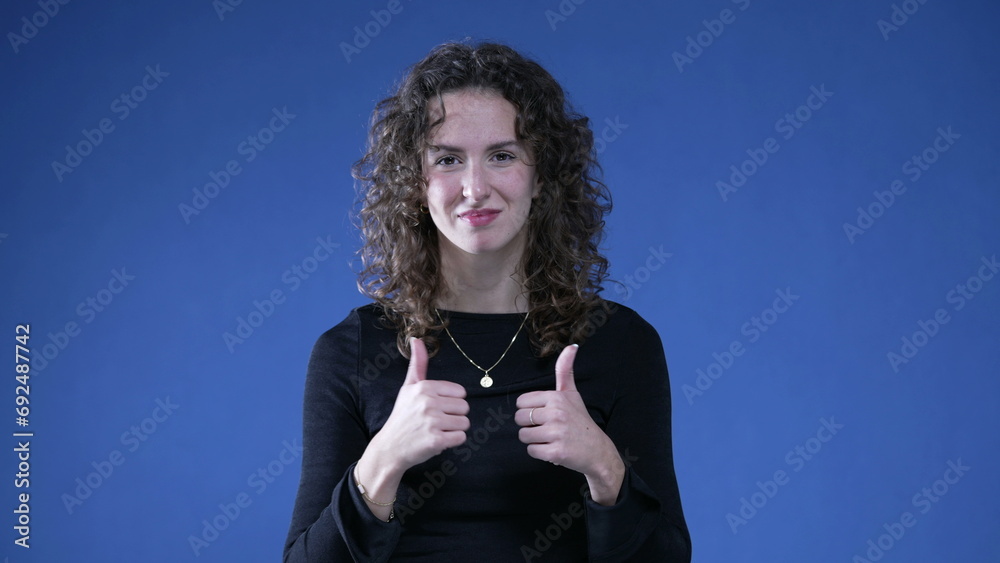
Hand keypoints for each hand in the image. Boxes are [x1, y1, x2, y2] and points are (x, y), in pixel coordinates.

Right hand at [370, 337, 469, 472]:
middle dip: (454, 416)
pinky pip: (461, 438)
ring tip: (436, 430)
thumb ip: (418, 364)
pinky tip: (437, 440)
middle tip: (435, 421)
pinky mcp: (436, 440)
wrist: (389, 447)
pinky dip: (452, 441)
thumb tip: (417, 339)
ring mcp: (432, 421)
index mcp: (424, 387)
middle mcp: (428, 402)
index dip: (451, 402)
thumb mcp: (408, 387)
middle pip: (465, 407)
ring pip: (465, 423)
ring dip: (453, 430)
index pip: (460, 392)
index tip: (435, 408)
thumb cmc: (402, 416)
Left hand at [515, 344, 624, 504]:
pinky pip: (531, 450)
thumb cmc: (580, 421)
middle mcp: (556, 413)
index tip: (544, 414)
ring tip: (550, 438)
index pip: (522, 402)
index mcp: (556, 398)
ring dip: (534, 440)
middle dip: (530, 425)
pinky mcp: (555, 453)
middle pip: (520, 418)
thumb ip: (565, 371)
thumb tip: (572, 346)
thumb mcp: (572, 394)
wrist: (598, 451)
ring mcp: (556, 433)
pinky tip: (553, 449)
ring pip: (523, 435)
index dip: (530, 410)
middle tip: (547, 428)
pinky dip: (539, 452)